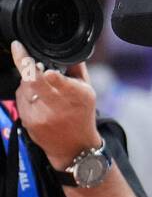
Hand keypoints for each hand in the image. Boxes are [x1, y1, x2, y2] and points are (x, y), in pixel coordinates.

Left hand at [11, 41, 101, 171]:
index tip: (48, 72)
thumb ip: (77, 69)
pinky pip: (20, 97)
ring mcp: (40, 116)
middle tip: (18, 49)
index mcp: (77, 97)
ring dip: (28, 79)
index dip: (54, 79)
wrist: (74, 148)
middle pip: (36, 83)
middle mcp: (58, 107)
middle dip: (25, 64)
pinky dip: (25, 92)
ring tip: (40, 84)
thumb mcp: (88, 91)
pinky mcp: (27, 122)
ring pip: (25, 86)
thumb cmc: (82, 115)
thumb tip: (67, 49)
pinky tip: (36, 96)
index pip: (64, 86)